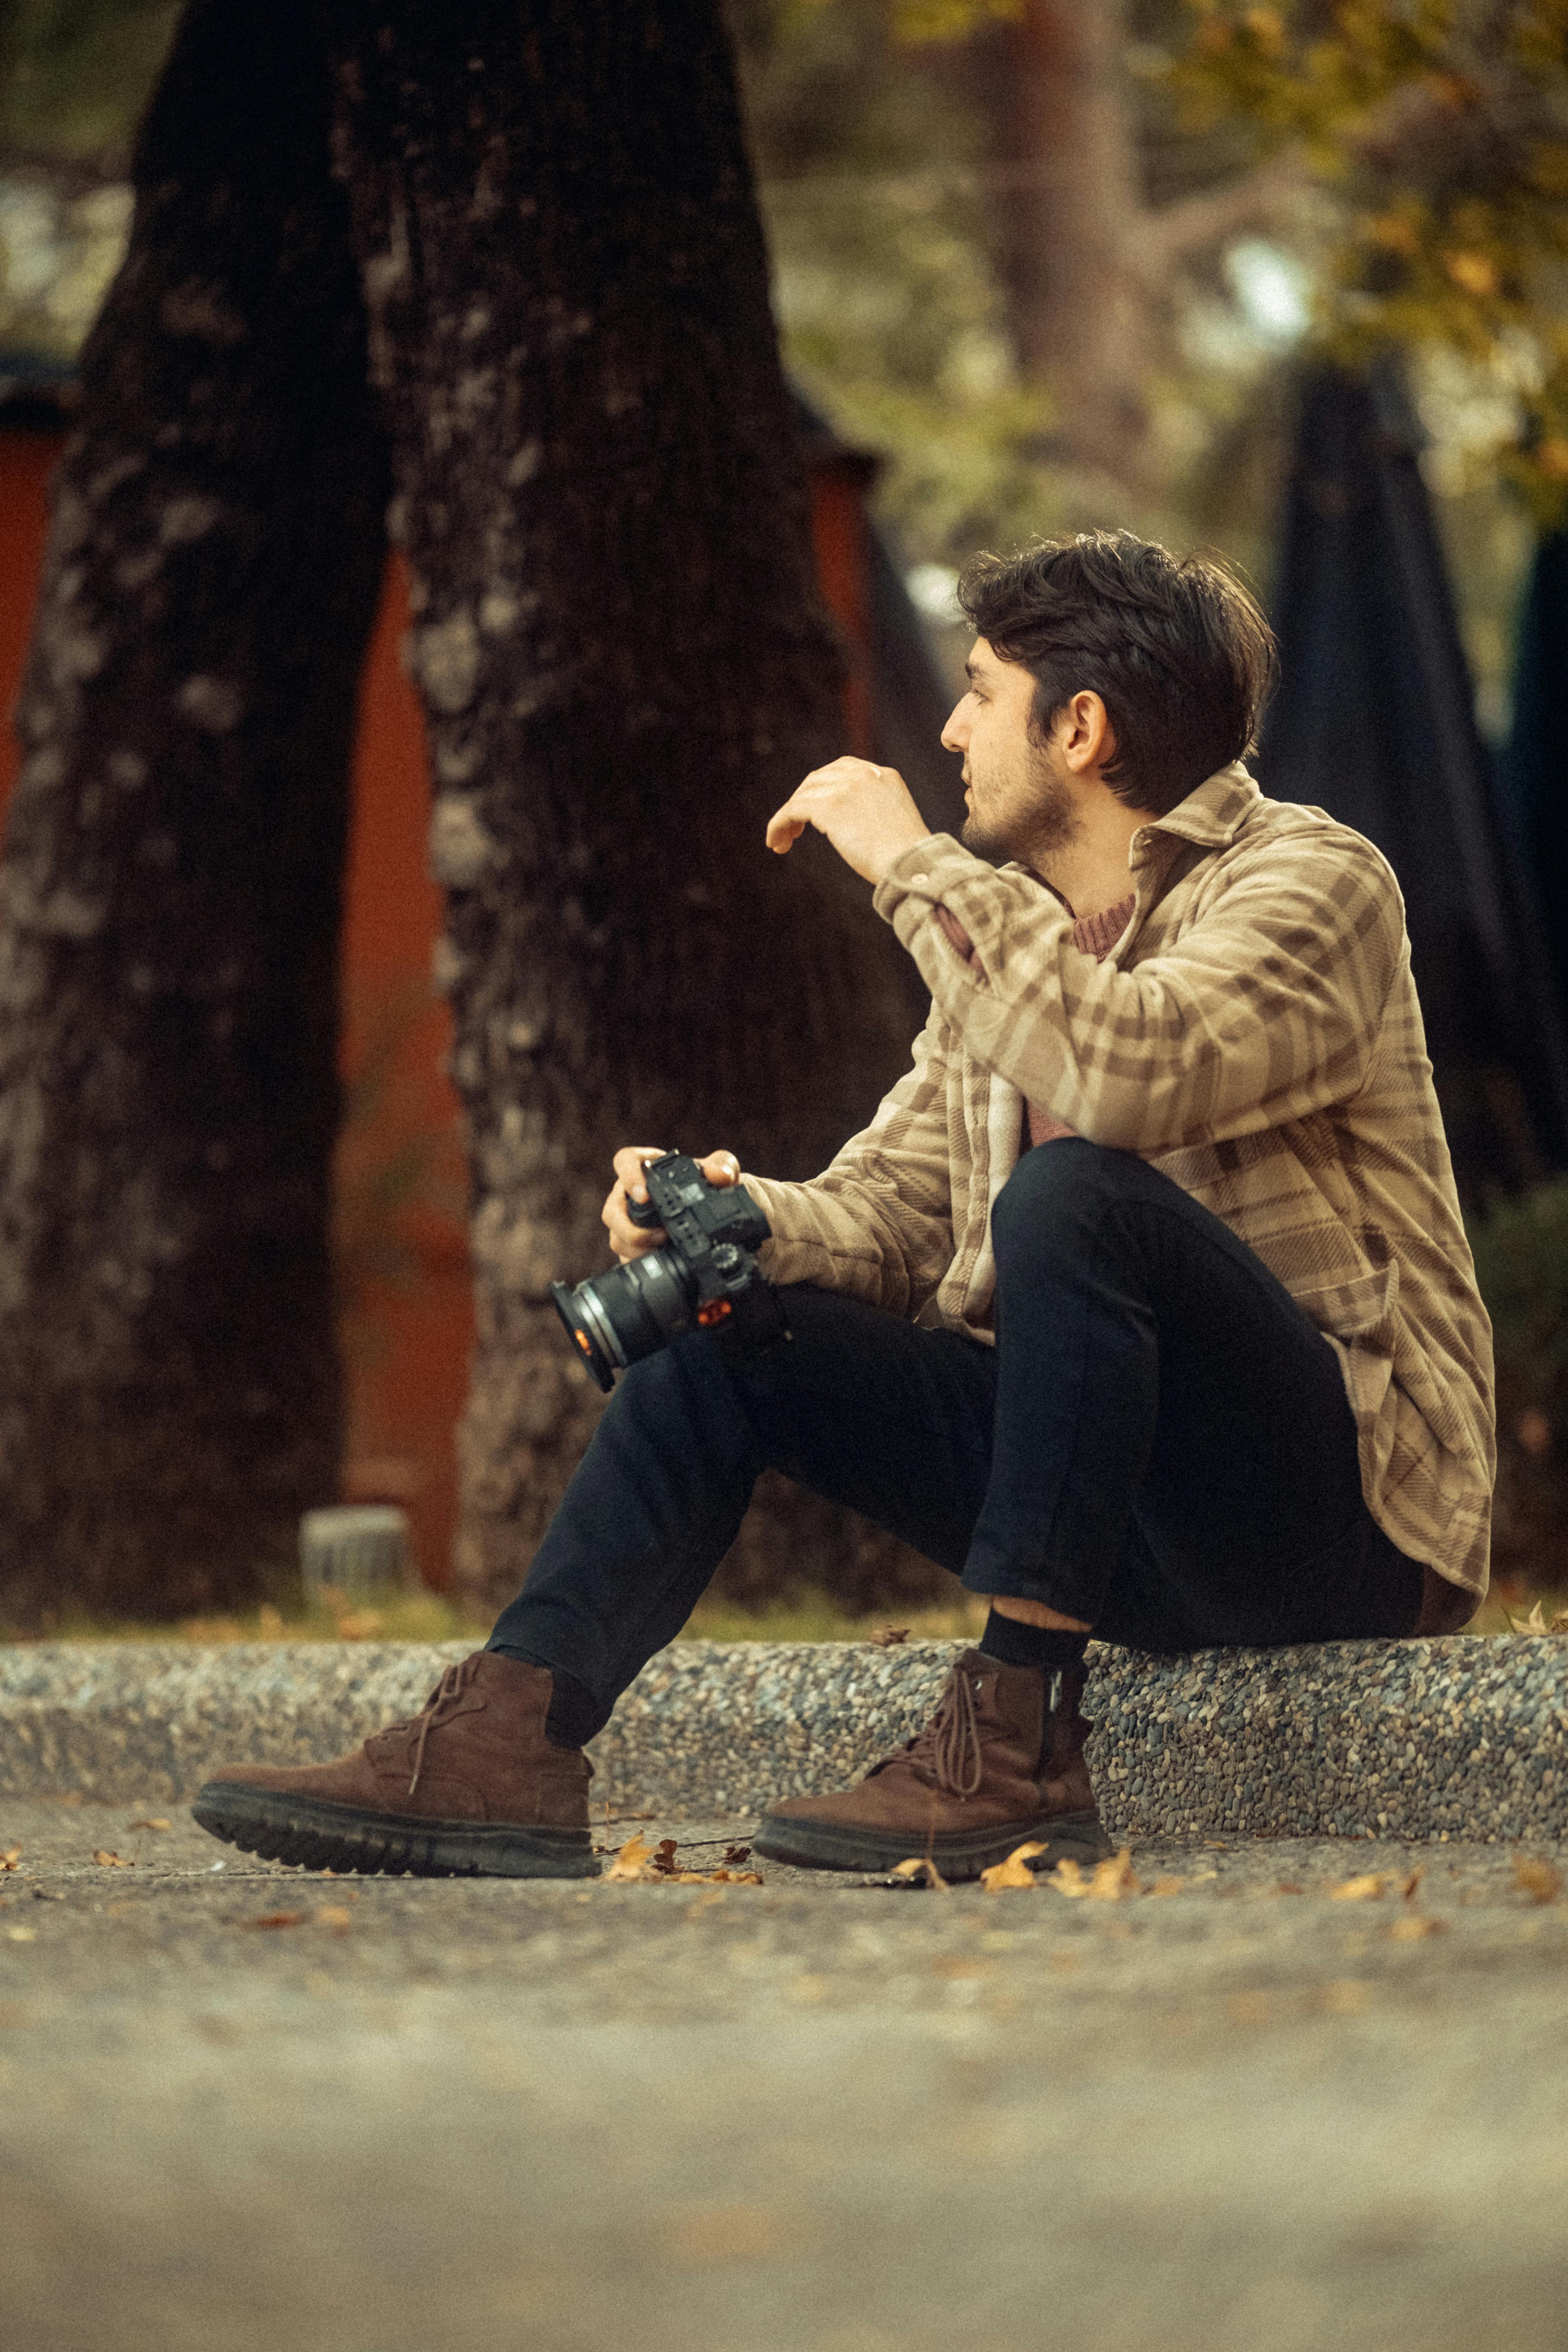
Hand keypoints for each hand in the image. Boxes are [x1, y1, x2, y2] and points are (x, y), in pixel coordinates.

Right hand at [601, 1145, 740, 1263]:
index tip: (643, 1194)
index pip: (625, 1160)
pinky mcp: (632, 1245)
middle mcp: (630, 1195)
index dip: (628, 1176)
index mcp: (646, 1168)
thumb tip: (719, 1175)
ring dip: (637, 1248)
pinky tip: (660, 1263)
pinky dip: (641, 1262)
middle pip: (612, 1210)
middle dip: (630, 1227)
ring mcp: (628, 1221)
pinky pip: (625, 1257)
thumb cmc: (707, 1184)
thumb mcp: (720, 1171)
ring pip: (617, 1237)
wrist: (711, 1213)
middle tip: (660, 1235)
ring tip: (663, 1251)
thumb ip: (723, 1167)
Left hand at [765, 755, 931, 885]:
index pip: (841, 770)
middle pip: (817, 779)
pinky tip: (777, 843)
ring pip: (802, 796)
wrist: (912, 866)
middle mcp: (863, 774)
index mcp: (883, 775)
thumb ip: (874, 810)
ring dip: (788, 818)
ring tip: (783, 842)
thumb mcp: (894, 821)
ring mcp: (845, 788)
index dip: (821, 788)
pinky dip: (779, 825)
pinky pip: (792, 810)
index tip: (813, 809)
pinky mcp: (829, 807)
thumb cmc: (907, 858)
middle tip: (795, 828)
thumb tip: (851, 825)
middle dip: (802, 801)